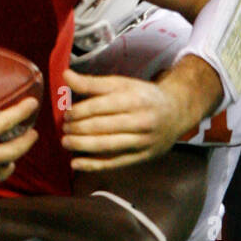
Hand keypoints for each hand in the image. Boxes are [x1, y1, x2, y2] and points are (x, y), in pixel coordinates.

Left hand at [60, 68, 190, 170]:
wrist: (176, 113)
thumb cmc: (143, 97)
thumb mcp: (121, 84)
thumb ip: (92, 83)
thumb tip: (65, 76)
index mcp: (134, 99)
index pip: (100, 106)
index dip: (79, 111)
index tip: (66, 114)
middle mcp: (141, 120)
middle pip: (102, 127)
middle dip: (77, 129)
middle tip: (64, 129)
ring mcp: (142, 141)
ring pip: (106, 146)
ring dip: (81, 146)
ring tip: (65, 142)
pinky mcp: (142, 157)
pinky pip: (114, 163)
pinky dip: (93, 165)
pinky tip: (76, 163)